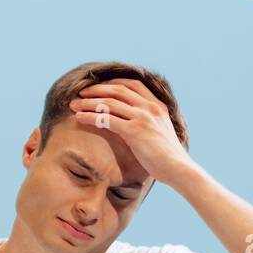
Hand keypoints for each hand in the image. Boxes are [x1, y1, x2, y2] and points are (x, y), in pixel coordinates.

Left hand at [67, 78, 196, 184]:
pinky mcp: (135, 131)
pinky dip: (91, 117)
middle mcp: (150, 107)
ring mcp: (142, 118)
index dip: (112, 83)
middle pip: (118, 90)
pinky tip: (80, 118)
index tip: (98, 87)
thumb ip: (147, 124)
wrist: (179, 169)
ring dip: (89, 103)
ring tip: (74, 105)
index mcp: (157, 105)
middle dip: (96, 90)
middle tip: (80, 93)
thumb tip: (129, 126)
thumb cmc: (168, 158)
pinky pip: (107, 119)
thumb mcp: (159, 133)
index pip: (132, 84)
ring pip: (109, 103)